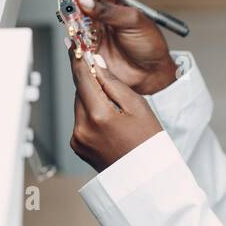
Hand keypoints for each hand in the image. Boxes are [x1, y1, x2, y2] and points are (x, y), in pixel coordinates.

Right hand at [40, 0, 176, 95]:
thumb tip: (86, 0)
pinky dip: (66, 23)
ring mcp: (89, 20)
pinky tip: (68, 20)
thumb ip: (109, 11)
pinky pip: (69, 27)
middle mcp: (99, 3)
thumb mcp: (134, 21)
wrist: (148, 73)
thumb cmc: (148, 43)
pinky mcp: (82, 38)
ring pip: (69, 3)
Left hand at [68, 51, 163, 172]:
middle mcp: (82, 129)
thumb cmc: (149, 143)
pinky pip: (80, 121)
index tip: (76, 46)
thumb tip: (96, 63)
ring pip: (79, 106)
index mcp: (98, 116)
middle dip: (90, 81)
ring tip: (114, 105)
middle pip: (80, 92)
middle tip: (104, 75)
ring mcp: (78, 140)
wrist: (148, 179)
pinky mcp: (78, 147)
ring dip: (91, 99)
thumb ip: (113, 83)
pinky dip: (91, 115)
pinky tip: (109, 120)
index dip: (79, 60)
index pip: (82, 78)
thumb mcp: (137, 106)